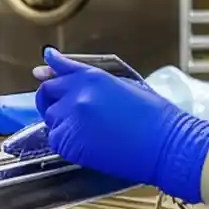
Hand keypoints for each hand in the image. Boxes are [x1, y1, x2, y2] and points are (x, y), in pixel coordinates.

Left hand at [37, 48, 208, 202]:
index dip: (50, 76)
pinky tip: (89, 144)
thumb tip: (55, 63)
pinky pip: (56, 140)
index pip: (58, 72)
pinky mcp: (69, 143)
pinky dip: (66, 142)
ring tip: (89, 131)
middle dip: (54, 101)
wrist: (167, 144)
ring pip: (50, 119)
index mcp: (92, 77)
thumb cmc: (154, 116)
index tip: (41, 74)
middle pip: (47, 94)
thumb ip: (88, 76)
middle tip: (71, 114)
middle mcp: (77, 94)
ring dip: (62, 123)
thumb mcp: (123, 85)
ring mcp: (71, 119)